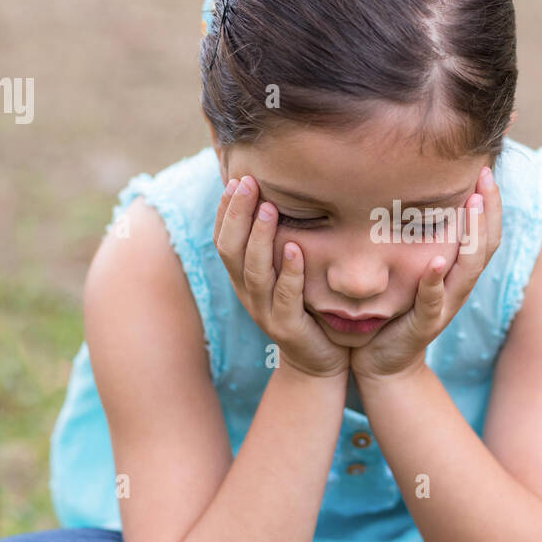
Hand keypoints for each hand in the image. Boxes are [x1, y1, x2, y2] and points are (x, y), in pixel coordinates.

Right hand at [213, 174, 350, 377]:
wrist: (317, 362)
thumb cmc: (304, 308)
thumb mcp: (285, 273)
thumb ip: (278, 243)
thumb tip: (279, 198)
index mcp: (242, 277)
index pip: (224, 239)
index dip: (227, 211)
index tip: (236, 179)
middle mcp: (247, 292)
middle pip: (232, 249)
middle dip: (238, 214)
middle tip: (247, 182)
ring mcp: (264, 311)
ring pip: (254, 270)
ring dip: (260, 236)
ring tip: (268, 207)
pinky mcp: (287, 328)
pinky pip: (285, 297)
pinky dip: (289, 272)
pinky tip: (296, 248)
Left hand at [350, 165, 502, 381]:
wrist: (382, 362)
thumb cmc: (395, 309)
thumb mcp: (410, 269)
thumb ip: (416, 240)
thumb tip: (408, 194)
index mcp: (456, 272)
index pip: (483, 233)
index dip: (490, 203)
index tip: (485, 169)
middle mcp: (457, 288)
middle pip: (485, 246)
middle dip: (489, 210)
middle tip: (486, 176)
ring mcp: (444, 307)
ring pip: (468, 270)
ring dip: (472, 236)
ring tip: (473, 205)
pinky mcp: (424, 326)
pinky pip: (433, 302)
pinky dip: (435, 282)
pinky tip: (436, 261)